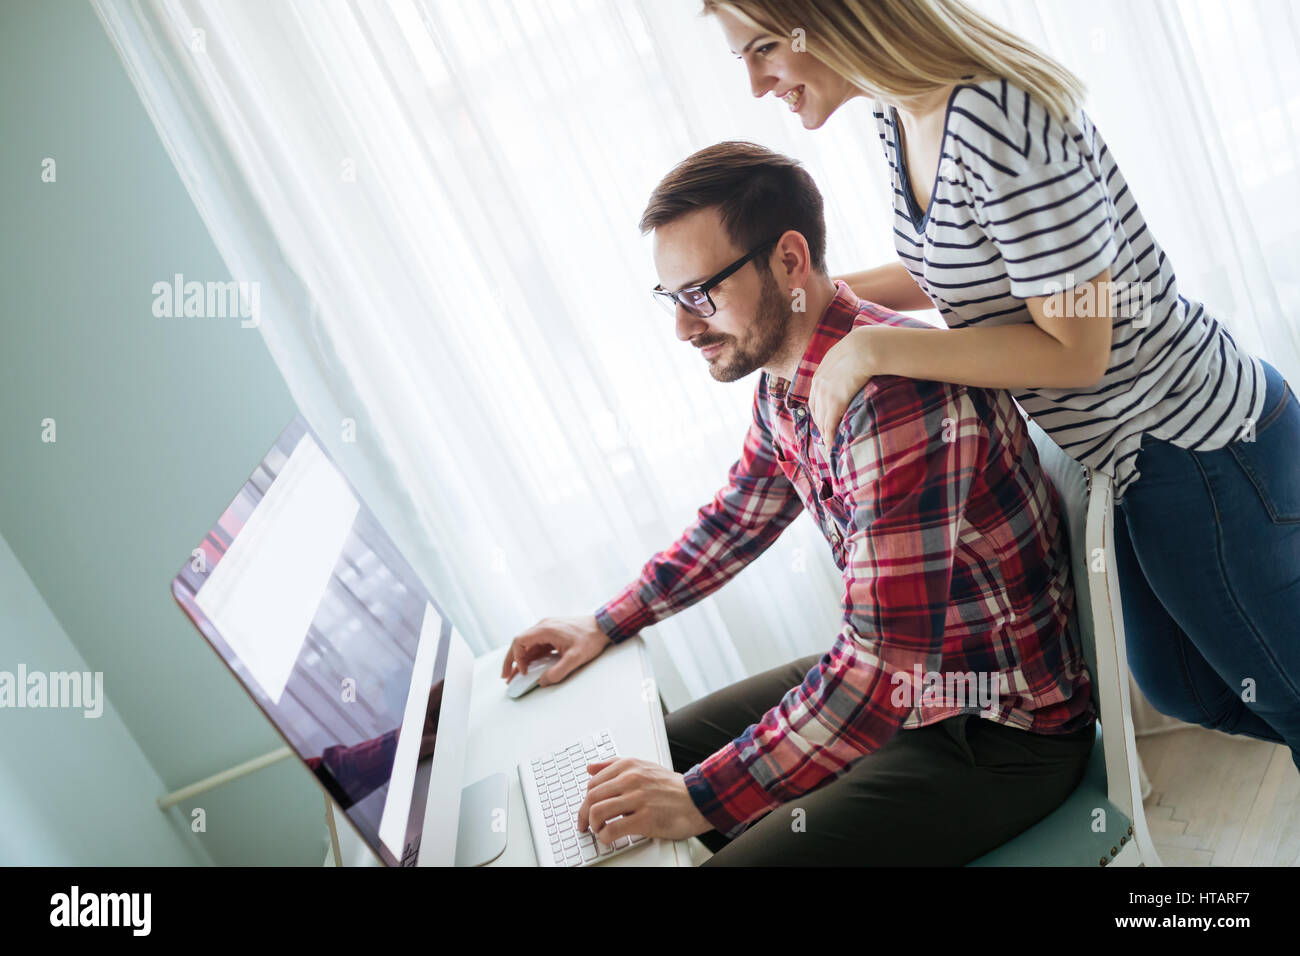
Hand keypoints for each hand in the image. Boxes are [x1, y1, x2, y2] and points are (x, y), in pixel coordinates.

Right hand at [500, 614, 611, 687]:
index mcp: (545, 629)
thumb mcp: (575, 658)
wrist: (603, 626)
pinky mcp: (553, 634)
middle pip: (519, 643)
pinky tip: (529, 668)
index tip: (522, 673)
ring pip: (527, 646)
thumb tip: (542, 682)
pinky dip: (531, 657)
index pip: (520, 642)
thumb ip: (558, 672)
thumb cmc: (590, 639)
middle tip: (505, 677)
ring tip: (514, 676)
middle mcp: (543, 627)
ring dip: (520, 660)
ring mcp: (547, 629)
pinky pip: (537, 646)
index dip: (517, 659)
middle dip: (511, 661)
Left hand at [575, 757, 711, 843]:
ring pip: (597, 811)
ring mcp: (637, 799)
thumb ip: (615, 765)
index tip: (585, 808)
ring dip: (593, 825)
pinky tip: (609, 837)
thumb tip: (590, 768)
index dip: (585, 799)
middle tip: (584, 824)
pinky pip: (612, 829)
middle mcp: (630, 779)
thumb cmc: (671, 787)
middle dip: (583, 814)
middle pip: (592, 797)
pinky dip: (605, 836)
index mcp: (628, 766)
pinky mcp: (644, 819)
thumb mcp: (643, 767)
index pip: (593, 782)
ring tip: (598, 830)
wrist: (697, 799)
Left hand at [808, 326, 879, 450]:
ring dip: (824, 432)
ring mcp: (825, 394)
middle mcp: (818, 384)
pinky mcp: (834, 403)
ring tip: (830, 444)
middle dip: (819, 423)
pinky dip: (829, 436)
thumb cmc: (866, 346)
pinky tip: (832, 445)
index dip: (819, 409)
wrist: (867, 347)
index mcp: (821, 372)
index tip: (823, 418)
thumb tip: (864, 356)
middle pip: (815, 409)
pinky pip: (829, 424)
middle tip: (826, 435)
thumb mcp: (851, 350)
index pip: (815, 396)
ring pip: (821, 419)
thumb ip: (850, 359)